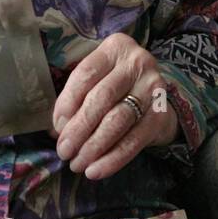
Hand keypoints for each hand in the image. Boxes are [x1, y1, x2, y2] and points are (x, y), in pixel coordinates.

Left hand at [48, 33, 178, 180]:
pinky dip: (113, 159)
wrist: (153, 97)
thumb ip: (75, 99)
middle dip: (78, 129)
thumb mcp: (96, 81)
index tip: (56, 128)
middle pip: (101, 98)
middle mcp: (138, 62)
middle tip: (64, 152)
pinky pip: (134, 140)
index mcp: (116, 48)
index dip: (66, 103)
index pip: (85, 74)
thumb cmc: (115, 87)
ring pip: (117, 120)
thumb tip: (57, 130)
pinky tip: (96, 170)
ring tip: (77, 164)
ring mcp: (153, 87)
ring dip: (93, 147)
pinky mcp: (161, 113)